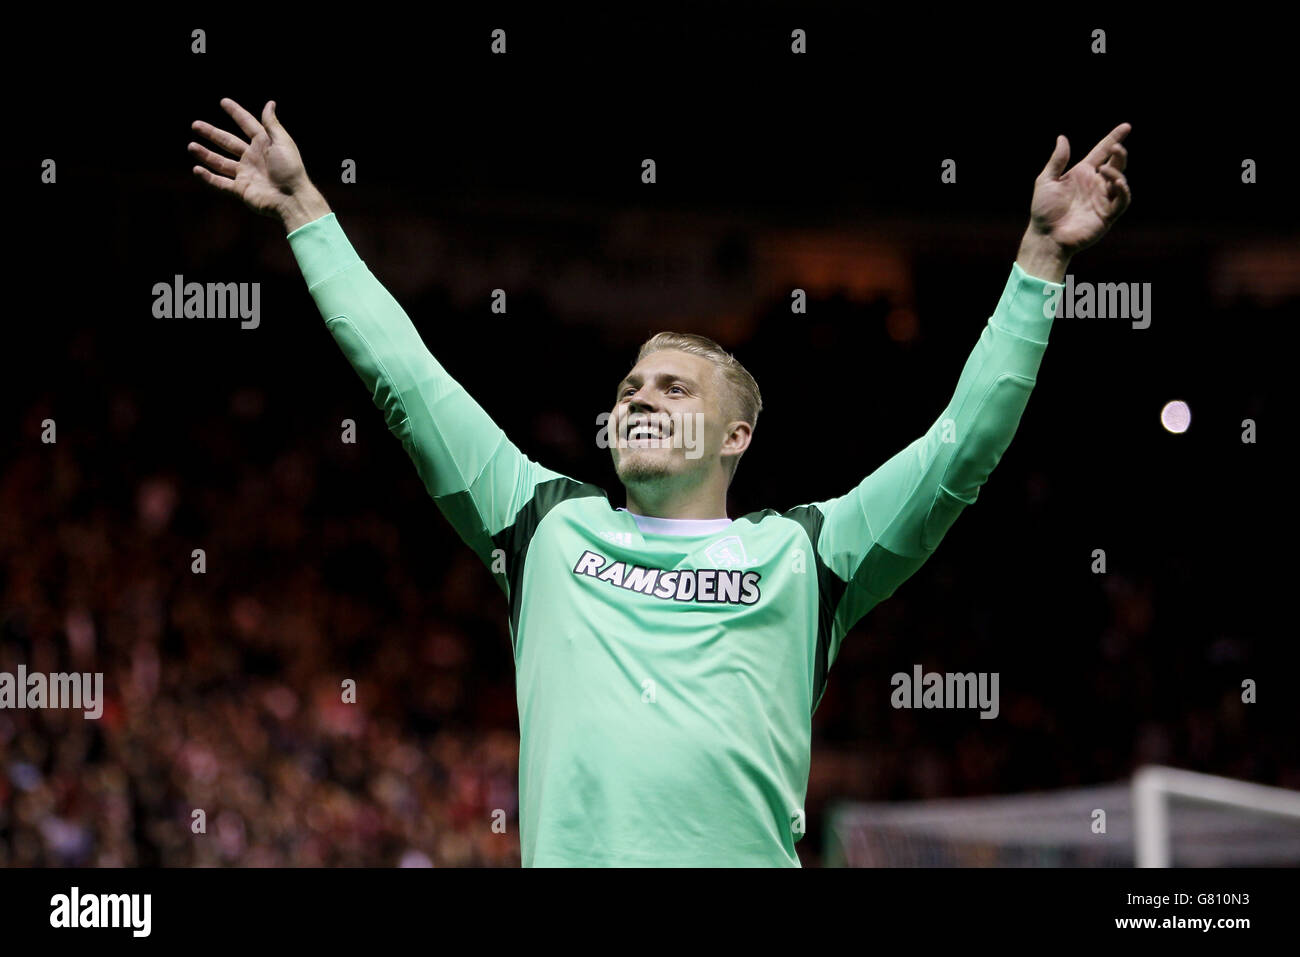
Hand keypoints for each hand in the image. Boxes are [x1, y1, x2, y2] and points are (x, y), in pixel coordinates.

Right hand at [189, 98, 323, 225]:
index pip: (247, 124)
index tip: (223, 102)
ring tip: (191, 146)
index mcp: (264, 144)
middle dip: (211, 134)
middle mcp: (253, 158)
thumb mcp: (282, 142)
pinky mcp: (241, 190)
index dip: (236, 113)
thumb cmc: (290, 169)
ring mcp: (246, 174)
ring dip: (206, 154)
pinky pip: (221, 183)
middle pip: (228, 142)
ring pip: (221, 162)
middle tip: (195, 125)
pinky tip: (196, 169)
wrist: (291, 198)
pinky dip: (208, 177)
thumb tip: (270, 103)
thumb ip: (272, 123)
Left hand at [1027, 123, 1132, 255]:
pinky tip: (1117, 183)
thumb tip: (1062, 138)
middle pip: (1115, 164)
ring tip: (1105, 170)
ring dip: (1117, 172)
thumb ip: (1057, 161)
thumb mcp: (1046, 181)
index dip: (1113, 139)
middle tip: (1116, 147)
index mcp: (1082, 173)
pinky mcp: (1107, 214)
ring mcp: (1102, 199)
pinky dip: (1123, 191)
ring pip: (1120, 180)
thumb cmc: (1043, 211)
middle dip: (1119, 154)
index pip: (1102, 152)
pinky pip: (1122, 200)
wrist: (1046, 237)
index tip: (1126, 126)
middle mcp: (1095, 184)